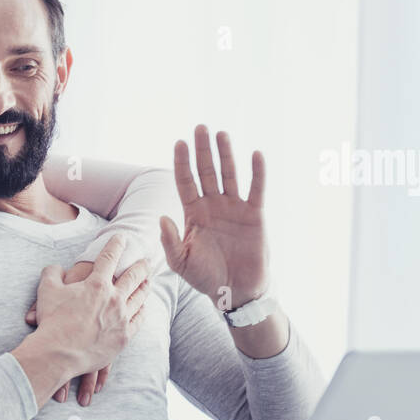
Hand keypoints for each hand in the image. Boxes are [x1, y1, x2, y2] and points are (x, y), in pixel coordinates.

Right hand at [25, 258, 150, 404]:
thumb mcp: (46, 290)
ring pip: (140, 298)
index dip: (116, 244)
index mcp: (97, 285)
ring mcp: (122, 319)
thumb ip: (52, 273)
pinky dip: (142, 311)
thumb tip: (56, 267)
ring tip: (148, 281)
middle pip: (133, 277)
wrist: (59, 354)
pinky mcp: (123, 337)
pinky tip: (143, 308)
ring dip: (145, 286)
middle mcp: (114, 299)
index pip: (109, 258)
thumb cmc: (52, 321)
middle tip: (146, 260)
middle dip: (140, 265)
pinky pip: (138, 320)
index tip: (122, 237)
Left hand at [160, 126, 269, 309]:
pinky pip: (256, 189)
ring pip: (229, 175)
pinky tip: (255, 154)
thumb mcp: (181, 262)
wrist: (235, 291)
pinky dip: (257, 172)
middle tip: (200, 127)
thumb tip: (162, 217)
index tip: (179, 143)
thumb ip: (170, 241)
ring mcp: (234, 208)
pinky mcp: (254, 215)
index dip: (181, 163)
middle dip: (202, 150)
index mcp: (193, 214)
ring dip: (225, 155)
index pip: (185, 182)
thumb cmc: (205, 278)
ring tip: (221, 134)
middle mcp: (213, 206)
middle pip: (206, 172)